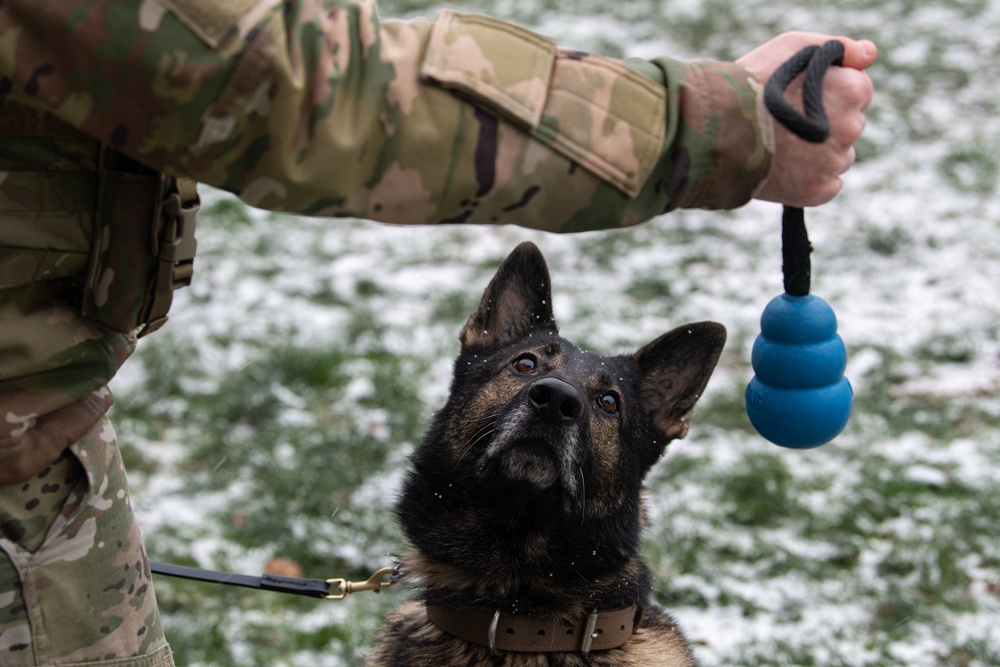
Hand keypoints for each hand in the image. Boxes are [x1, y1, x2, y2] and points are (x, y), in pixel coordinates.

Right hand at [738, 32, 876, 206]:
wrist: (716, 128)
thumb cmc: (752, 82)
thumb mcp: (793, 46)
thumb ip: (838, 47)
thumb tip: (869, 55)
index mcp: (851, 91)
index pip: (860, 91)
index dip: (832, 91)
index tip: (803, 94)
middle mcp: (849, 128)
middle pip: (849, 125)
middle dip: (827, 122)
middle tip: (786, 119)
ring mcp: (832, 163)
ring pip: (838, 156)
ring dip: (818, 151)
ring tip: (780, 144)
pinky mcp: (815, 190)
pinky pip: (828, 186)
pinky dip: (812, 179)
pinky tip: (787, 167)